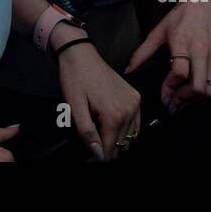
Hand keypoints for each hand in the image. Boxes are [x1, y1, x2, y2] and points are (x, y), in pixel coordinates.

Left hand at [55, 26, 140, 159]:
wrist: (81, 55)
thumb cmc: (75, 78)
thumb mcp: (75, 107)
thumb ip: (87, 133)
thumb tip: (98, 153)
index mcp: (114, 114)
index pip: (110, 150)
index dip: (98, 157)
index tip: (89, 156)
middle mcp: (129, 109)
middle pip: (121, 145)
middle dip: (106, 149)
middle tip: (91, 144)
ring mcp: (134, 103)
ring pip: (129, 137)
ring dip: (116, 140)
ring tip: (99, 134)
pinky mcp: (135, 97)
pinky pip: (135, 124)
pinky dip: (125, 130)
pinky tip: (112, 127)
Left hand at [125, 0, 210, 113]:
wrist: (205, 3)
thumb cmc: (181, 16)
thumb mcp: (158, 31)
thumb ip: (142, 52)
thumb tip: (128, 69)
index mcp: (183, 44)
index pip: (179, 73)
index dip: (170, 88)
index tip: (162, 96)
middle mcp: (201, 52)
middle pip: (198, 87)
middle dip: (183, 100)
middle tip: (171, 106)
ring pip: (209, 89)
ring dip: (194, 100)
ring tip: (180, 102)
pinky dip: (202, 92)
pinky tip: (190, 92)